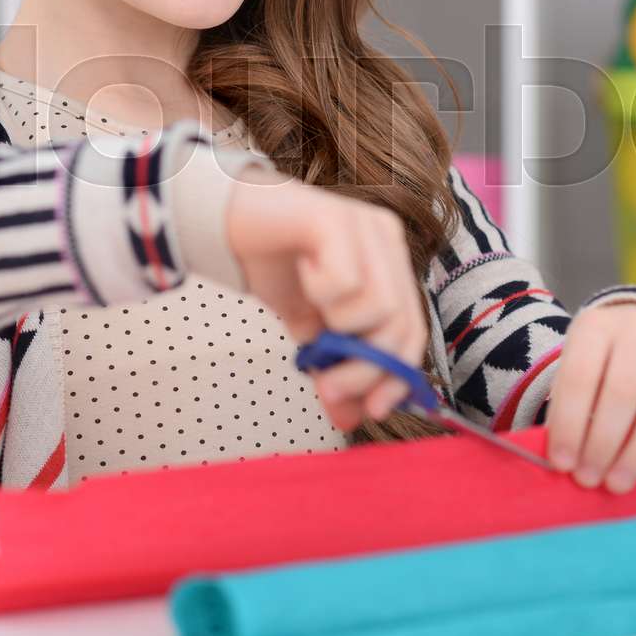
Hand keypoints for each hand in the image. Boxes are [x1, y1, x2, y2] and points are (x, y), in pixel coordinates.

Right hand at [225, 164, 429, 432]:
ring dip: (340, 326)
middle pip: (401, 325)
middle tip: (326, 388)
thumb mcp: (308, 327)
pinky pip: (346, 281)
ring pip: (380, 307)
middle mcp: (386, 239)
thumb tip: (349, 418)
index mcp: (389, 262)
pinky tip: (303, 268)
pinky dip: (320, 291)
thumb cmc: (271, 265)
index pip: (412, 329)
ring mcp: (365, 225)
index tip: (372, 410)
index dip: (397, 376)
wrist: (222, 222)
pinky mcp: (337, 218)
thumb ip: (331, 365)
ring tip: (312, 305)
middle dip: (364, 369)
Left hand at [544, 302, 635, 494]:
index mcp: (596, 326)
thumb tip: (560, 461)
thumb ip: (567, 406)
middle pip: (622, 392)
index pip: (579, 377)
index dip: (568, 424)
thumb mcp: (577, 366)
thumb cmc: (601, 362)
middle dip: (602, 443)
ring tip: (619, 483)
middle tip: (588, 479)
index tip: (562, 463)